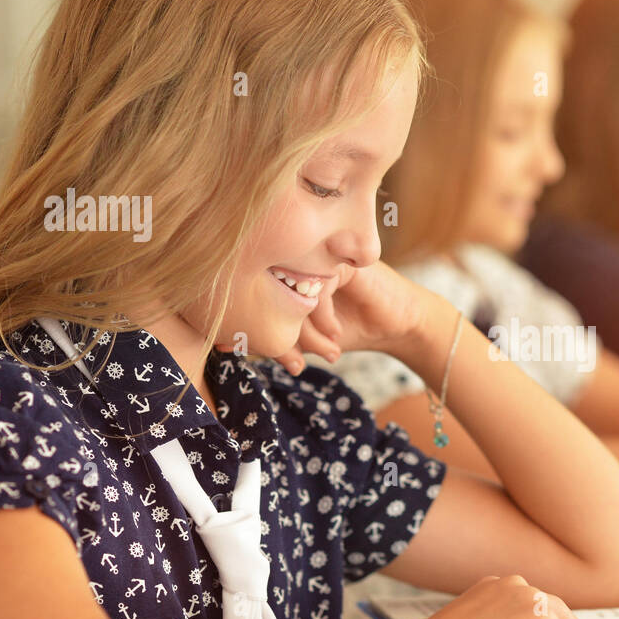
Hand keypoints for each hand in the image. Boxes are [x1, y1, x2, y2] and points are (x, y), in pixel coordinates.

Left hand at [241, 260, 430, 374]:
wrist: (396, 325)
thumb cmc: (350, 328)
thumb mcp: (304, 338)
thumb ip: (270, 335)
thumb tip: (222, 343)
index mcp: (280, 273)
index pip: (250, 294)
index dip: (242, 322)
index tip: (229, 347)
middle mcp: (294, 260)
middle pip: (267, 292)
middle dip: (278, 332)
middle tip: (291, 361)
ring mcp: (317, 258)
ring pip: (292, 290)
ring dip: (305, 327)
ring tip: (322, 349)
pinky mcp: (339, 261)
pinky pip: (319, 286)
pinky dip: (323, 314)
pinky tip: (334, 332)